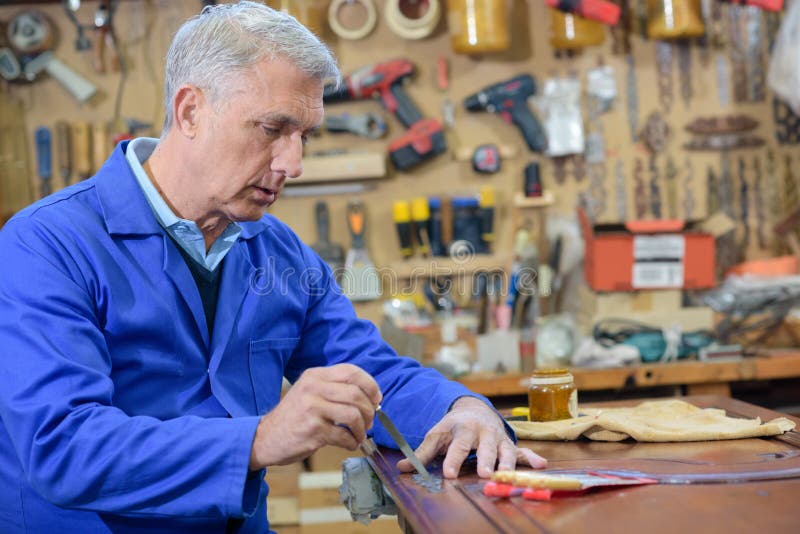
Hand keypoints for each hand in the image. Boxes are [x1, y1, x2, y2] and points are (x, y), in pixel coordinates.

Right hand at [249, 363, 381, 468]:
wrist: (264, 438)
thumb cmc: (292, 417)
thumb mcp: (309, 392)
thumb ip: (334, 389)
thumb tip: (370, 397)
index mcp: (315, 375)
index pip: (351, 372)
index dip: (370, 385)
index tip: (376, 398)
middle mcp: (313, 388)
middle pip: (355, 393)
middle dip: (369, 410)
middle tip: (369, 421)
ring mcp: (312, 409)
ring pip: (353, 414)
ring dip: (361, 428)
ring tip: (358, 435)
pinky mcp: (313, 430)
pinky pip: (343, 435)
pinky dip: (352, 442)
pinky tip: (349, 444)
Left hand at [397, 396, 546, 478]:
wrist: (473, 409)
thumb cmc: (453, 426)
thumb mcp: (436, 434)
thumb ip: (422, 452)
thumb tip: (402, 467)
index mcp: (462, 428)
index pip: (457, 445)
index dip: (453, 459)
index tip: (450, 474)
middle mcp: (482, 431)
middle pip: (485, 446)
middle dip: (486, 460)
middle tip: (484, 474)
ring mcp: (497, 437)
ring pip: (505, 449)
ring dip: (507, 462)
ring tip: (507, 474)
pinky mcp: (508, 444)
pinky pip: (522, 451)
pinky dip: (531, 458)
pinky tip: (540, 465)